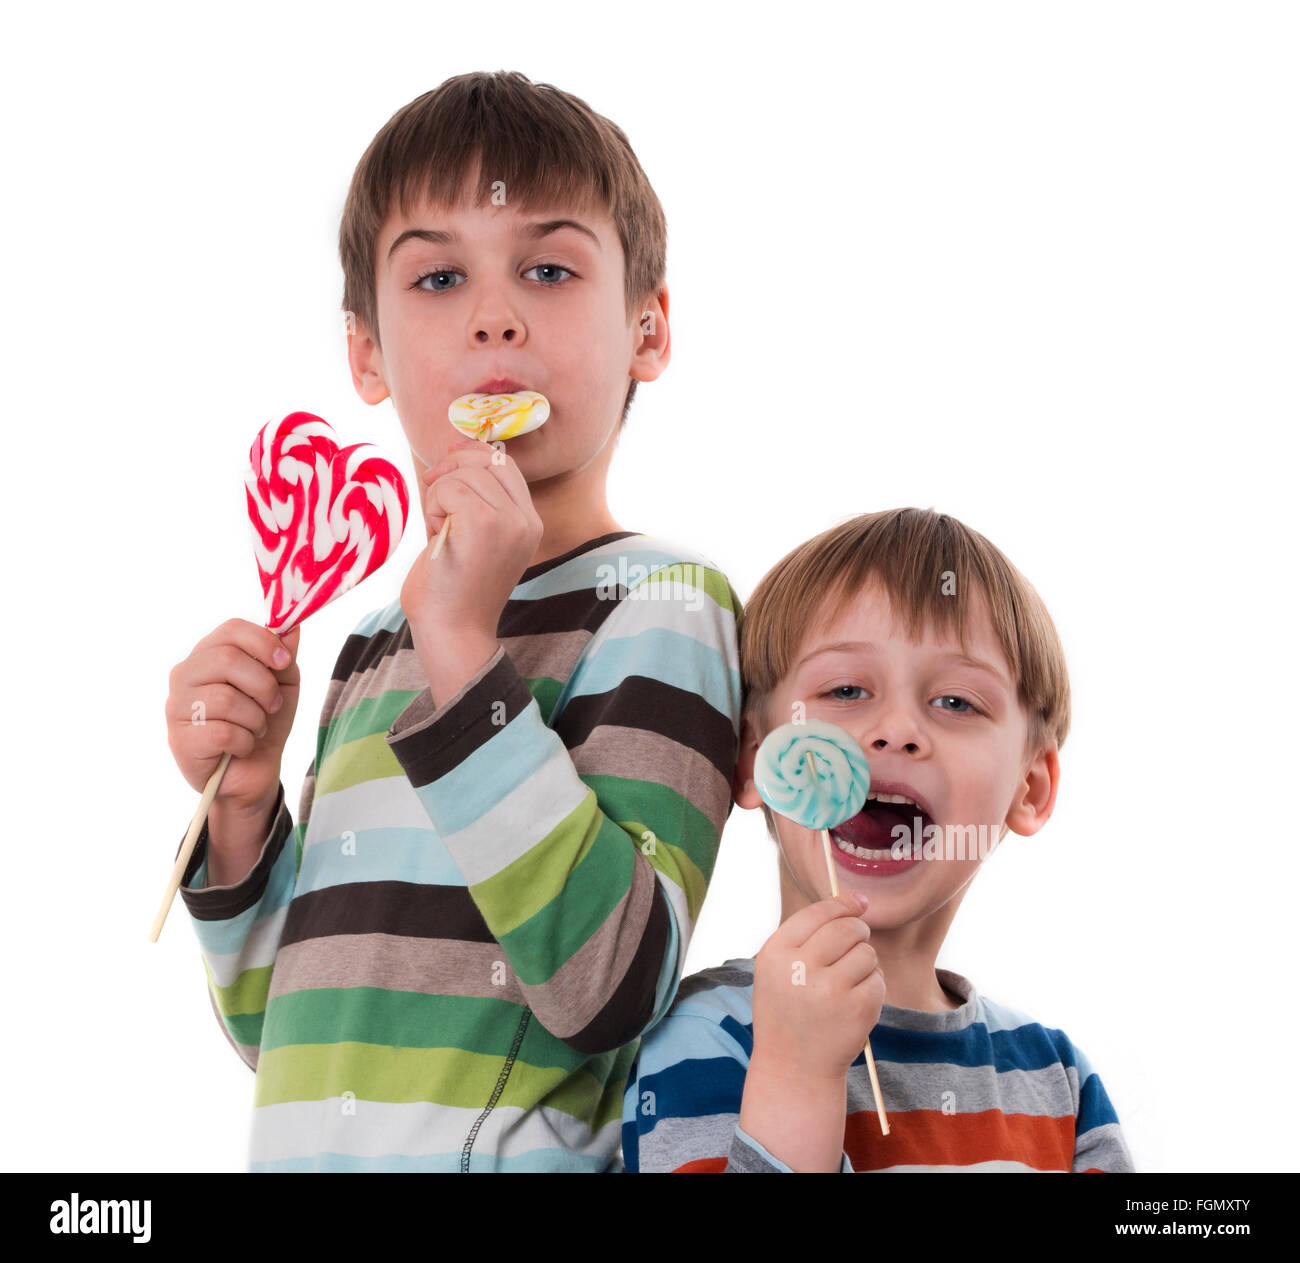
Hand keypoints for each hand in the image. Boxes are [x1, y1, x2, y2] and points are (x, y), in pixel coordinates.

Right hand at [166, 619, 300, 814]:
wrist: (254, 771)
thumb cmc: (263, 721)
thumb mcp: (282, 685)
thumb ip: (284, 655)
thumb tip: (293, 625)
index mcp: (209, 654)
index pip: (231, 629)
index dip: (263, 642)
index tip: (284, 661)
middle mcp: (185, 675)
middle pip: (227, 660)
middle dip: (264, 686)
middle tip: (272, 705)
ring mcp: (178, 707)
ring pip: (226, 698)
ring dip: (256, 718)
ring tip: (256, 728)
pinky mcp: (180, 740)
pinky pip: (222, 732)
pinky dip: (244, 741)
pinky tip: (241, 746)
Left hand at [400, 437, 542, 650]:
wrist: (452, 632)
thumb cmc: (453, 589)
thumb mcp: (475, 536)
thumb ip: (477, 498)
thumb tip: (458, 448)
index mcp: (530, 524)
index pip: (505, 465)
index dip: (473, 453)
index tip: (446, 458)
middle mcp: (526, 521)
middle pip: (487, 461)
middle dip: (451, 471)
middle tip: (432, 499)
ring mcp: (509, 522)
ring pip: (463, 474)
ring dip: (438, 497)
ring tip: (440, 532)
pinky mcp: (484, 524)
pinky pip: (447, 489)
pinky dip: (432, 508)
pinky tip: (436, 536)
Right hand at [750, 892, 884, 1081]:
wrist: (794, 1069)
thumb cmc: (789, 1011)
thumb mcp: (779, 969)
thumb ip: (810, 934)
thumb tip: (860, 901)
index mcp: (775, 953)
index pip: (818, 913)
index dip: (843, 904)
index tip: (860, 903)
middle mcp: (799, 967)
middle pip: (848, 928)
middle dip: (858, 933)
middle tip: (854, 948)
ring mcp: (829, 989)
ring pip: (867, 953)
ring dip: (865, 964)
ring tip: (846, 985)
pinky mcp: (857, 1009)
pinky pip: (878, 980)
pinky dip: (873, 988)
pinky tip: (855, 1004)